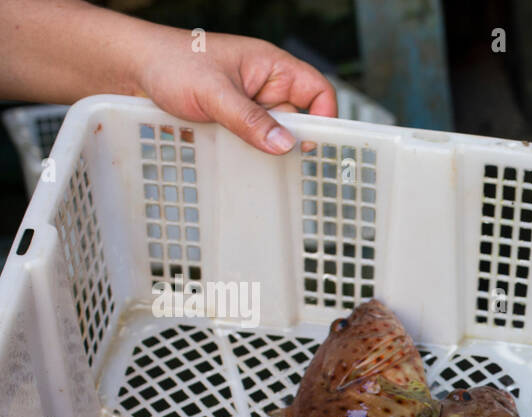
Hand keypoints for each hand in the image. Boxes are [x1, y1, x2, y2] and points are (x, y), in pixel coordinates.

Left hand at [132, 26, 336, 153]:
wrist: (125, 68)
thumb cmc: (169, 62)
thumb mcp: (214, 93)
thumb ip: (250, 120)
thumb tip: (285, 146)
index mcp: (271, 66)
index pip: (318, 91)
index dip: (323, 117)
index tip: (309, 144)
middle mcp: (264, 85)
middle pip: (297, 119)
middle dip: (286, 139)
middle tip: (272, 157)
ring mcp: (247, 105)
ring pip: (271, 135)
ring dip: (260, 148)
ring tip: (242, 154)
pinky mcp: (230, 122)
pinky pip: (248, 143)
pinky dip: (242, 153)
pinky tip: (227, 156)